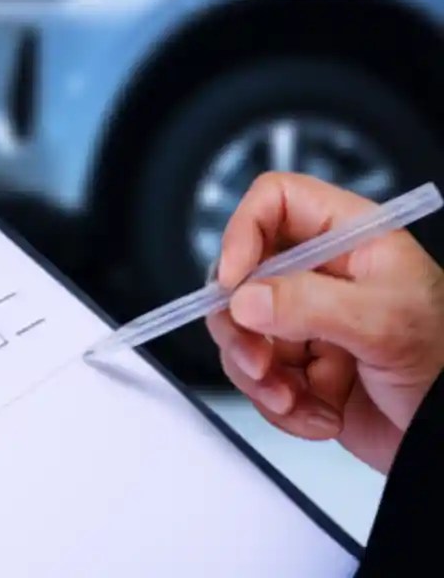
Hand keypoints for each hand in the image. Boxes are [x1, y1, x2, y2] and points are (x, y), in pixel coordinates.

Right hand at [208, 172, 443, 472]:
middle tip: (258, 359)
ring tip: (292, 399)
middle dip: (239, 326)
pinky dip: (279, 406)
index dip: (243, 232)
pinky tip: (319, 417)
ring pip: (241, 332)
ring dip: (257, 375)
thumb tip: (243, 299)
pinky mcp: (300, 368)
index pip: (275, 201)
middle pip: (242, 275)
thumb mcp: (385, 323)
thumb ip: (310, 304)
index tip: (234, 282)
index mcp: (350, 239)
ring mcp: (307, 322)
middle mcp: (321, 275)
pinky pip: (257, 378)